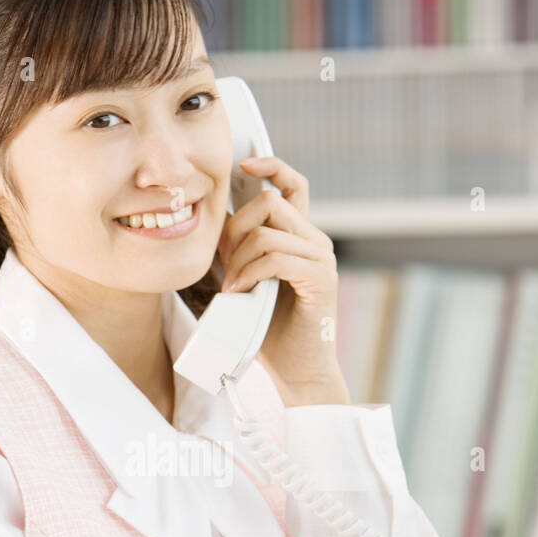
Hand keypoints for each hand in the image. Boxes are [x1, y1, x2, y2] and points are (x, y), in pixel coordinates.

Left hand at [215, 156, 349, 405]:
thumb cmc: (269, 331)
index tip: (242, 164)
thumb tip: (215, 222)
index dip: (271, 166)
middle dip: (237, 228)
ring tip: (233, 288)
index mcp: (299, 236)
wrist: (295, 372)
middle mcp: (315, 241)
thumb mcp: (246, 279)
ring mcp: (321, 259)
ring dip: (240, 260)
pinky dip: (251, 273)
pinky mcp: (321, 280)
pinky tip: (242, 292)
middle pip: (270, 203)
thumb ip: (239, 250)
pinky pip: (277, 258)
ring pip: (268, 232)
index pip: (292, 184)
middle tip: (225, 263)